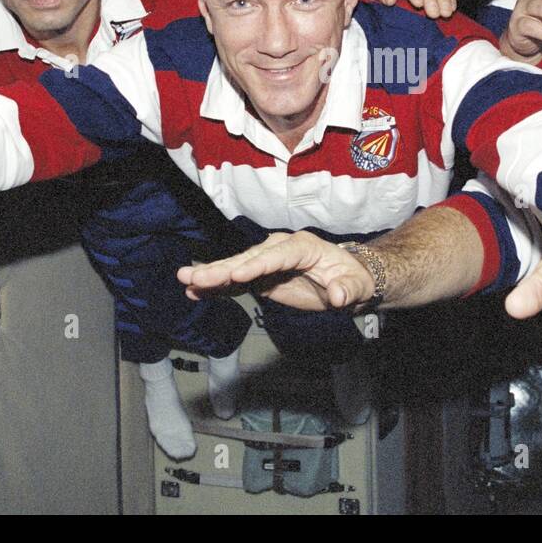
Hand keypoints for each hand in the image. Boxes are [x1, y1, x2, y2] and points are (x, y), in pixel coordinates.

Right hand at [178, 231, 376, 311]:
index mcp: (302, 246)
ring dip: (212, 275)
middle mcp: (280, 249)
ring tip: (185, 280)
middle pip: (249, 258)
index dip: (257, 265)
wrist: (346, 281)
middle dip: (223, 269)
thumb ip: (347, 290)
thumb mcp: (356, 285)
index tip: (237, 275)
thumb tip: (339, 295)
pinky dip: (217, 287)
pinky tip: (194, 291)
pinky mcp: (260, 276)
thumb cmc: (352, 279)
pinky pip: (236, 282)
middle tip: (197, 277)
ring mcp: (267, 261)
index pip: (276, 255)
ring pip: (237, 268)